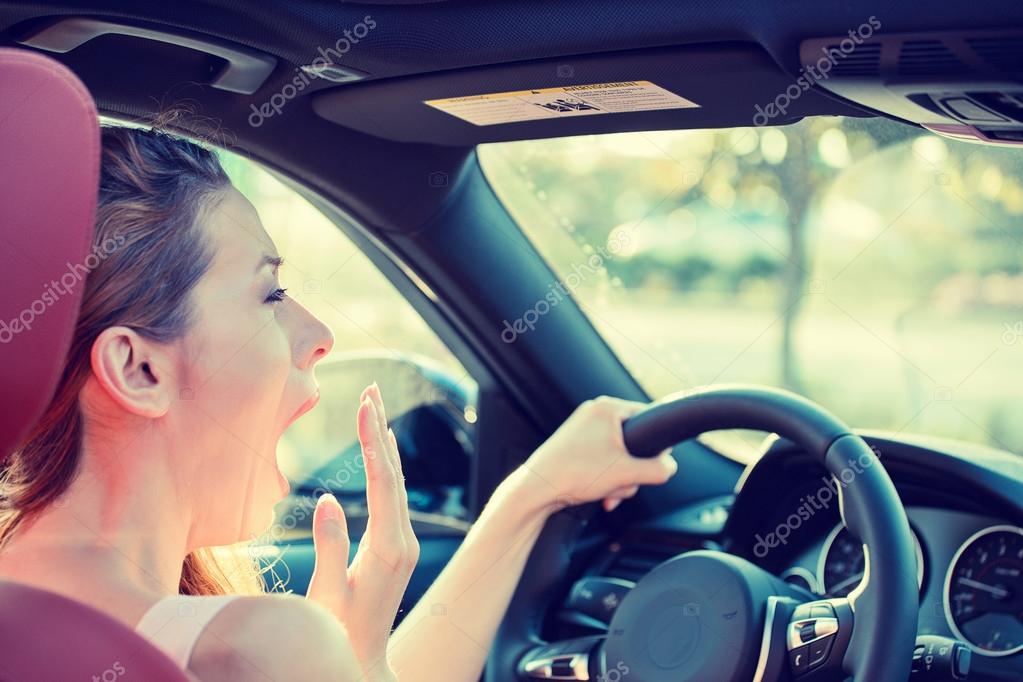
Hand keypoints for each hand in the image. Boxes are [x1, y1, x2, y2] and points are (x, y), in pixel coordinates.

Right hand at [306, 383, 418, 681]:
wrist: (362, 663)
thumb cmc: (338, 635)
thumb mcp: (327, 593)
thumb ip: (330, 545)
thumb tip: (328, 500)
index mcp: (389, 548)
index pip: (382, 482)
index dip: (372, 441)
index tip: (364, 405)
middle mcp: (403, 541)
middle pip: (393, 474)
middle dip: (380, 429)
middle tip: (371, 389)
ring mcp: (403, 544)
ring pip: (395, 483)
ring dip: (384, 444)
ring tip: (374, 408)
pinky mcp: (396, 548)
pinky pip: (393, 497)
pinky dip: (386, 467)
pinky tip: (383, 452)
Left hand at [513, 396, 677, 512]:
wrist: (536, 489)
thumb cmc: (576, 474)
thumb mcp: (628, 473)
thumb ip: (658, 469)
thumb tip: (670, 467)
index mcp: (607, 407)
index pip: (649, 419)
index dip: (657, 446)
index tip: (652, 466)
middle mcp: (593, 413)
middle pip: (634, 442)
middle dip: (632, 472)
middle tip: (622, 485)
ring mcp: (582, 429)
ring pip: (619, 456)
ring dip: (619, 480)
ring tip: (606, 492)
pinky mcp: (575, 446)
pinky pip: (603, 461)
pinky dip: (605, 479)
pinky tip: (601, 495)